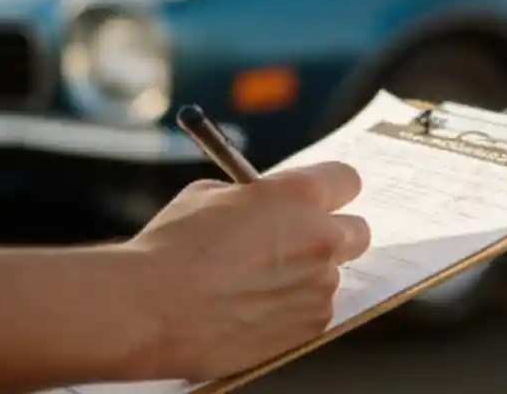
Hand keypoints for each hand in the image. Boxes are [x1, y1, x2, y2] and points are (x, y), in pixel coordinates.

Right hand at [123, 162, 369, 380]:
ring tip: (255, 285)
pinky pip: (314, 311)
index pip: (347, 180)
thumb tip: (265, 205)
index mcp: (299, 195)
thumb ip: (254, 198)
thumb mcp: (210, 195)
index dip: (331, 189)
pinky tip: (253, 310)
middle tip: (299, 242)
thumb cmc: (171, 248)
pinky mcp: (310, 325)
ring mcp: (320, 285)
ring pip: (330, 275)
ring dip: (306, 276)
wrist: (149, 308)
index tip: (320, 198)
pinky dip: (293, 310)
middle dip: (332, 234)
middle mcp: (321, 238)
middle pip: (357, 231)